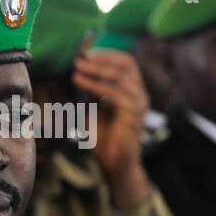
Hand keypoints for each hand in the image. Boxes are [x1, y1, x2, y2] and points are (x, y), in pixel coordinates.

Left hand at [72, 49, 150, 209]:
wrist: (115, 164)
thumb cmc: (104, 137)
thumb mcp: (92, 108)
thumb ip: (88, 91)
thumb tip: (75, 69)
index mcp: (133, 90)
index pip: (126, 62)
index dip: (107, 53)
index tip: (85, 52)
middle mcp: (140, 95)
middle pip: (125, 65)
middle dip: (100, 59)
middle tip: (79, 58)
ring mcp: (139, 105)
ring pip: (119, 77)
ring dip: (96, 70)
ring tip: (77, 68)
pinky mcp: (134, 116)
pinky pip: (115, 94)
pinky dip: (95, 85)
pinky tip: (80, 82)